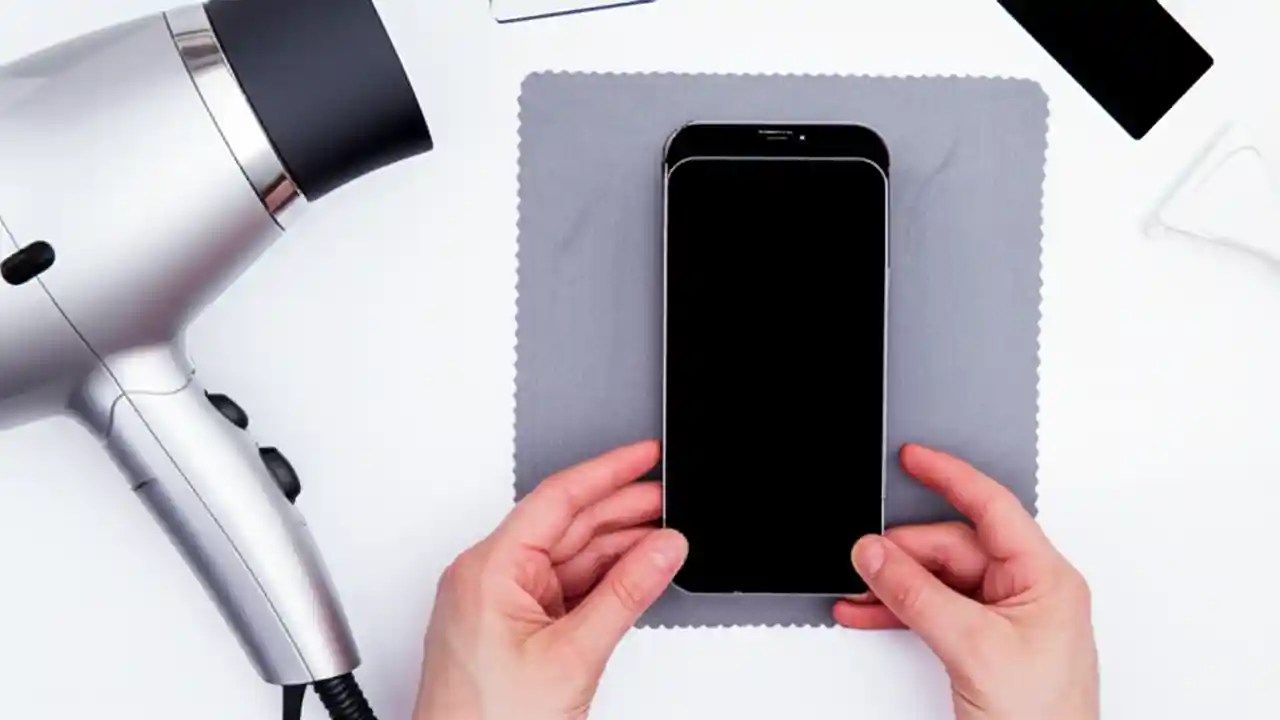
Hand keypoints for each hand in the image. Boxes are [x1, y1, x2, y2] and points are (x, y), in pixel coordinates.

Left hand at [414, 441, 687, 719]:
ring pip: (569, 559)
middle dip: (620, 509)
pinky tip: (634, 574)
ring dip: (617, 548)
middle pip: (566, 525)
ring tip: (663, 536)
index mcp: (488, 569)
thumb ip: (625, 594)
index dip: (607, 471)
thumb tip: (662, 548)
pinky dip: (601, 583)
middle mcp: (488, 578)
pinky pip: (564, 590)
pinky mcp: (512, 629)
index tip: (644, 454)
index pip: (557, 499)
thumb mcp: (572, 654)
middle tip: (667, 496)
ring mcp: (499, 604)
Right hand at [835, 445, 1098, 719]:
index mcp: (1045, 578)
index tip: (913, 457)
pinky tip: (867, 611)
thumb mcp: (973, 647)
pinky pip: (933, 610)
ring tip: (858, 588)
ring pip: (937, 580)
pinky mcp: (983, 645)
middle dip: (903, 552)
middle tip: (864, 559)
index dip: (949, 477)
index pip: (991, 508)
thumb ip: (918, 594)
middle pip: (952, 547)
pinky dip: (898, 610)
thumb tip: (876, 553)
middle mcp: (1028, 592)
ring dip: (894, 584)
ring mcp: (1005, 619)